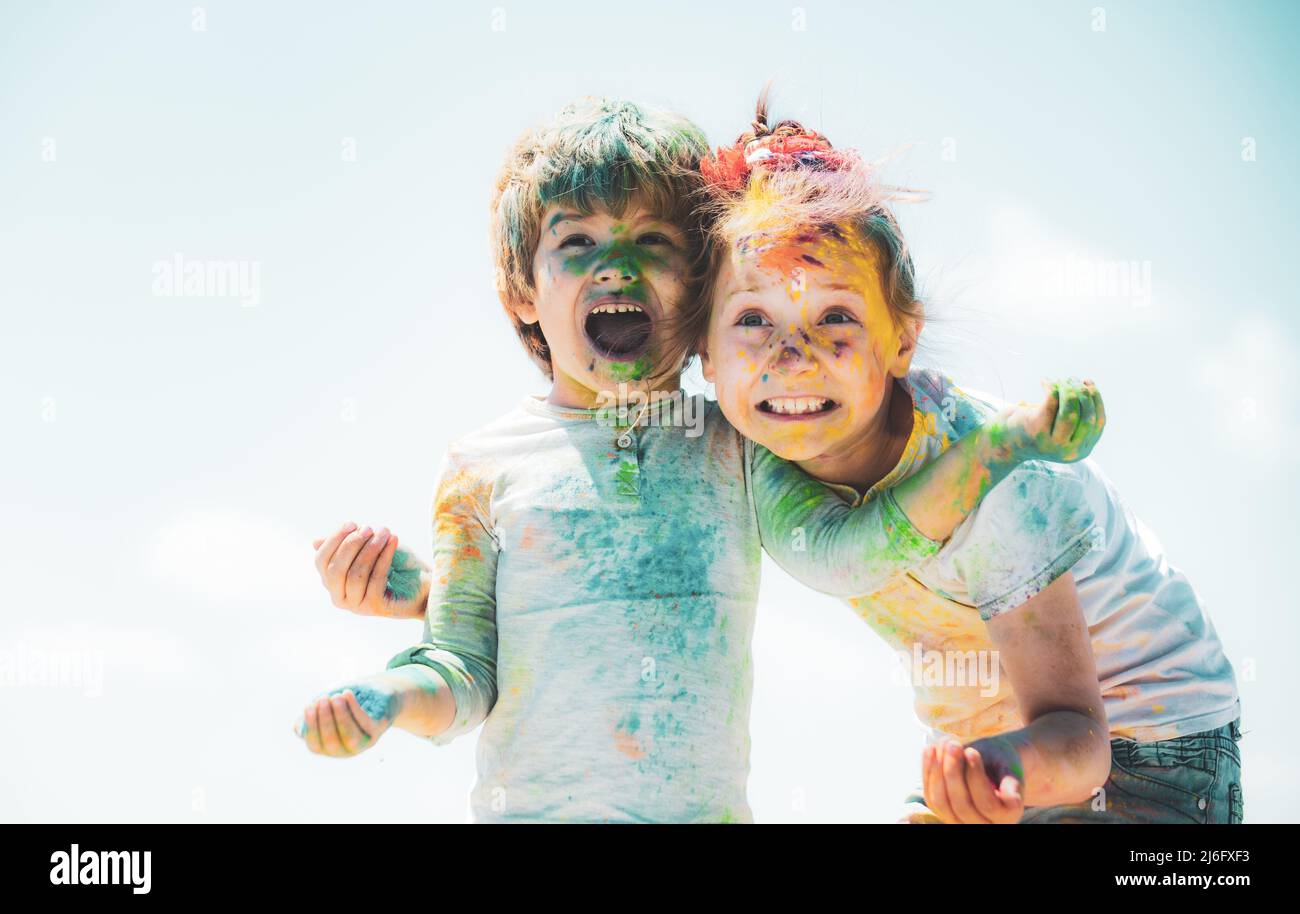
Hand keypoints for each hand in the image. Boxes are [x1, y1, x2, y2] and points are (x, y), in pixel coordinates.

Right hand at [295, 679, 398, 757]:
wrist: (377, 695)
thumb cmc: (345, 705)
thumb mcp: (326, 712)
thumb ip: (311, 720)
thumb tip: (299, 728)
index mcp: (330, 748)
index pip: (315, 746)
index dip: (311, 727)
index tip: (308, 706)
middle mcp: (347, 750)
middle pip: (332, 743)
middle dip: (325, 720)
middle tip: (322, 699)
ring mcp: (364, 742)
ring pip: (351, 737)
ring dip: (341, 716)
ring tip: (335, 697)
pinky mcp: (378, 729)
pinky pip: (366, 723)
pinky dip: (355, 708)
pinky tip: (347, 693)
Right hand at [313, 522, 429, 617]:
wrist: (425, 583)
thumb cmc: (395, 563)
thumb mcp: (369, 547)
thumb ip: (346, 544)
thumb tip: (315, 541)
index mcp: (332, 582)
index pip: (321, 561)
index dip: (334, 540)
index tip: (353, 523)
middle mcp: (339, 597)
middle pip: (335, 569)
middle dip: (351, 544)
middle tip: (370, 528)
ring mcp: (356, 605)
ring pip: (355, 574)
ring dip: (370, 549)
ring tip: (385, 532)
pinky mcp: (375, 607)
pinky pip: (375, 579)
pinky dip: (384, 557)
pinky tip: (393, 541)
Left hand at [922, 737, 1024, 823]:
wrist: (992, 764)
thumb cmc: (1003, 761)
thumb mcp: (1008, 763)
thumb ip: (1007, 776)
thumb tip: (1010, 796)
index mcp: (1008, 816)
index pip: (988, 804)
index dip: (976, 778)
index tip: (971, 750)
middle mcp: (985, 826)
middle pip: (962, 805)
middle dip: (953, 771)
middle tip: (953, 744)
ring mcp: (961, 822)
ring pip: (941, 802)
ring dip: (937, 771)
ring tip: (943, 743)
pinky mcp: (943, 813)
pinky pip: (930, 796)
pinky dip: (928, 771)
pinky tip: (931, 748)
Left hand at [992, 377, 1104, 464]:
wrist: (999, 443)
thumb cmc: (1031, 430)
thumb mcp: (1059, 427)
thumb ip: (1077, 415)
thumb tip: (1089, 388)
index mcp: (1080, 451)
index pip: (1098, 422)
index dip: (1096, 400)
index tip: (1089, 384)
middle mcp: (1069, 451)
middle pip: (1087, 414)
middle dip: (1082, 392)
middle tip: (1071, 379)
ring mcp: (1053, 443)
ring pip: (1071, 407)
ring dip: (1068, 388)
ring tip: (1059, 380)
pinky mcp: (1037, 429)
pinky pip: (1052, 399)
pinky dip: (1051, 385)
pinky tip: (1044, 381)